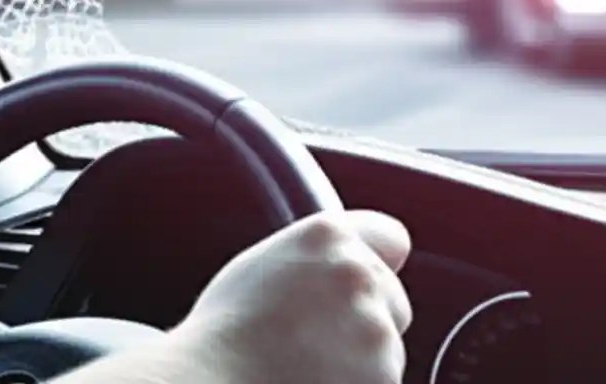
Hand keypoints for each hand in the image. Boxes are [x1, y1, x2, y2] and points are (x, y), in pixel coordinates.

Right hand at [177, 210, 412, 383]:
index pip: (391, 236)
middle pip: (393, 298)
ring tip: (306, 365)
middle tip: (317, 338)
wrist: (212, 383)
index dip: (379, 262)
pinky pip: (381, 382)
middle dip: (367, 319)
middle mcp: (357, 273)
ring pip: (388, 347)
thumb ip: (315, 256)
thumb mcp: (264, 265)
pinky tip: (315, 382)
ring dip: (361, 360)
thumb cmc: (226, 334)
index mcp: (325, 237)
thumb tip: (345, 260)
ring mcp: (375, 328)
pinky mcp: (383, 376)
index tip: (368, 282)